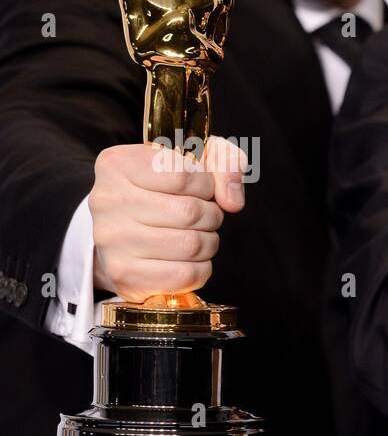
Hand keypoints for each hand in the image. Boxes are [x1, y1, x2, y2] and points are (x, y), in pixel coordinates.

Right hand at [89, 140, 245, 302]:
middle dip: (211, 216)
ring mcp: (111, 240)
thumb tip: (232, 201)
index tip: (201, 189)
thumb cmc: (165, 192)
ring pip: (191, 245)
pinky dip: (201, 268)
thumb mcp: (195, 160)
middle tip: (202, 217)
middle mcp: (106, 200)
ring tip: (196, 235)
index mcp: (118, 164)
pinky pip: (186, 275)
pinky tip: (188, 259)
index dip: (206, 185)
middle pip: (190, 212)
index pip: (181, 175)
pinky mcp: (124, 274)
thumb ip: (224, 162)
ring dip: (208, 242)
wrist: (126, 234)